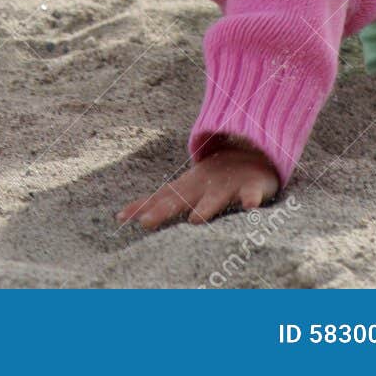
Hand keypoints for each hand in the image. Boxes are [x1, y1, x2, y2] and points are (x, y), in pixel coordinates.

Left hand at [117, 141, 279, 230]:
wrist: (254, 152)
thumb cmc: (214, 178)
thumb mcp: (187, 189)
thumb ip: (160, 202)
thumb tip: (125, 217)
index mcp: (187, 188)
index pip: (160, 198)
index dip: (142, 207)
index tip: (121, 218)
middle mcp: (203, 186)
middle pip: (181, 199)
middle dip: (163, 210)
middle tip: (146, 222)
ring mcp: (228, 185)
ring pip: (215, 198)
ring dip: (205, 207)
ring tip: (195, 220)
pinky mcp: (253, 185)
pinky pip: (252, 193)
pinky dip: (250, 199)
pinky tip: (249, 207)